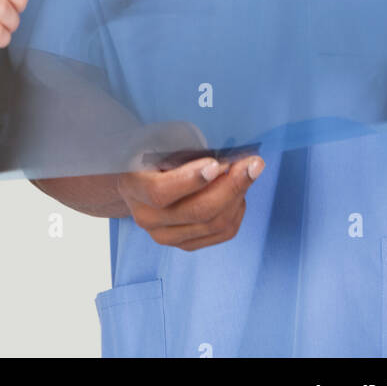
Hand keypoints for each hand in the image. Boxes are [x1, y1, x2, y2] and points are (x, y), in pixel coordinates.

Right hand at [116, 152, 264, 252]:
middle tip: (252, 164)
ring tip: (246, 172)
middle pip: (198, 212)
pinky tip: (238, 193)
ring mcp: (167, 236)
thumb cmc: (148, 153)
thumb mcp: (153, 141)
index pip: (161, 192)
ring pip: (215, 224)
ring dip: (238, 197)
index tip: (216, 163)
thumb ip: (178, 147)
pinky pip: (222, 233)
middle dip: (232, 186)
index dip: (191, 180)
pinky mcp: (185, 244)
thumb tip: (220, 148)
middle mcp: (148, 218)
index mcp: (134, 188)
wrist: (136, 181)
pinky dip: (236, 211)